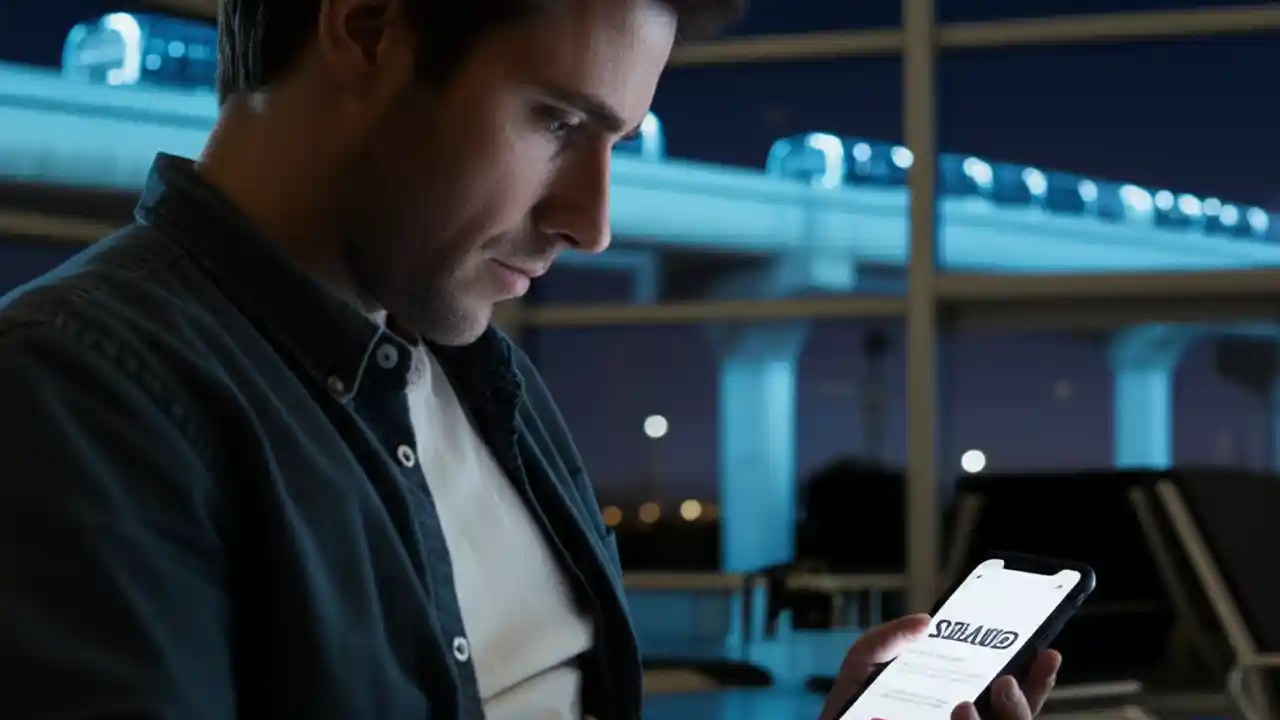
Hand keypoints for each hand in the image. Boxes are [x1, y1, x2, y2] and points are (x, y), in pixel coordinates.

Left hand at [818, 615, 1062, 719]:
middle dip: (1020, 706)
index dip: (1038, 679)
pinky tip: (953, 714)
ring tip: (964, 705)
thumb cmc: (851, 707)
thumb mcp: (864, 664)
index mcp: (963, 703)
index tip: (1049, 653)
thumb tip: (925, 621)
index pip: (1016, 697)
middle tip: (1005, 681)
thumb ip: (887, 639)